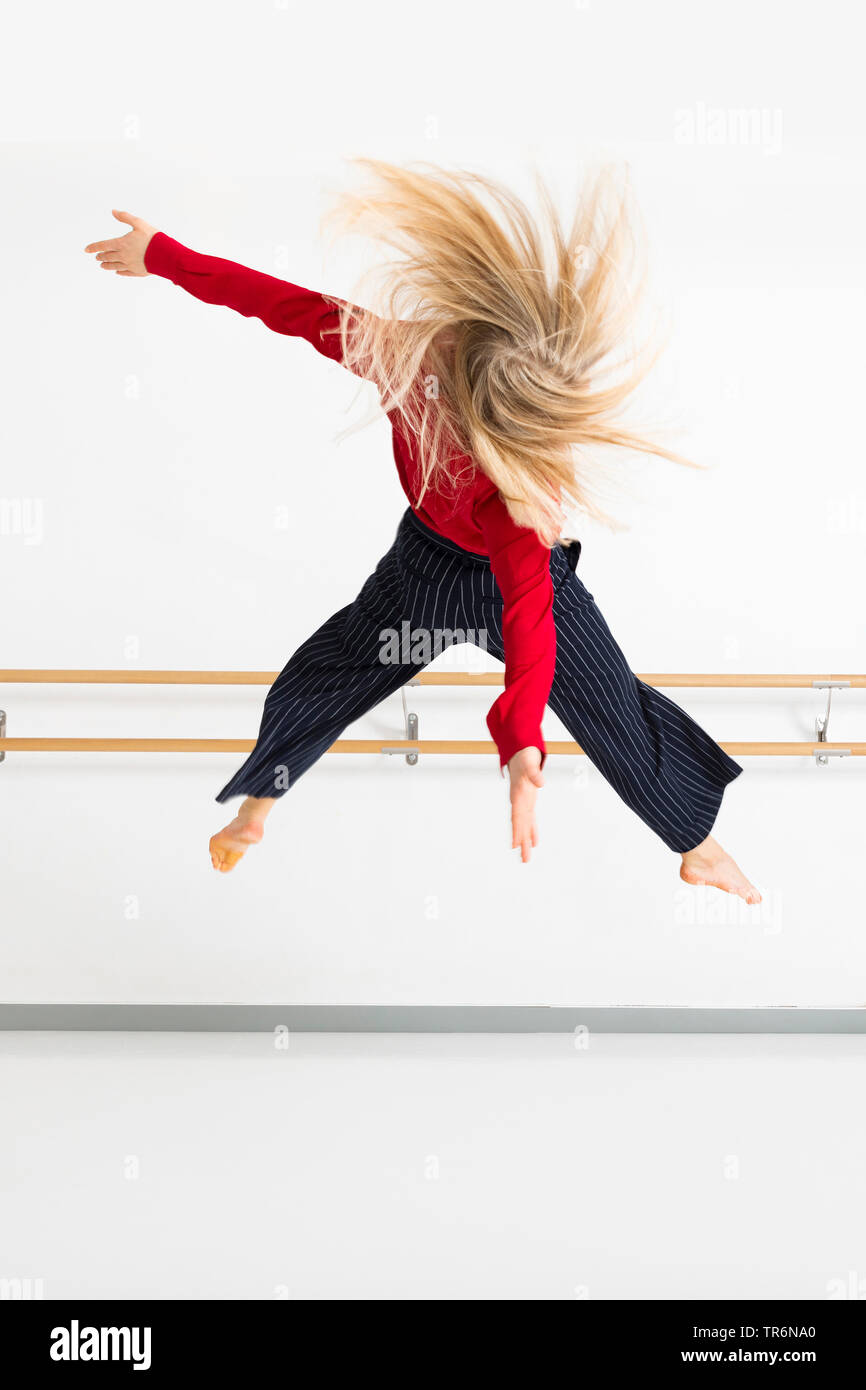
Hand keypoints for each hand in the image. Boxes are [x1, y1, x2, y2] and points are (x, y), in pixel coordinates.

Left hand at [84, 210, 158, 276]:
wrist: (166, 255)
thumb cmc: (153, 238)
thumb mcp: (139, 223)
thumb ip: (125, 217)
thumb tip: (113, 211)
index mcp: (122, 243)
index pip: (103, 245)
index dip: (94, 247)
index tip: (86, 250)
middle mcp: (123, 256)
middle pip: (108, 257)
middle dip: (101, 256)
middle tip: (97, 257)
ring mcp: (130, 265)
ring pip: (115, 266)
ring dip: (107, 265)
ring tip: (102, 266)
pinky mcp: (138, 272)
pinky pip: (126, 273)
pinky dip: (120, 272)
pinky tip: (117, 272)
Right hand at [507, 746, 543, 863]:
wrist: (519, 750)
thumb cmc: (523, 756)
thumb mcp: (529, 763)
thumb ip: (534, 774)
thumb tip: (541, 783)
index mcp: (518, 794)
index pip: (517, 815)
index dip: (516, 830)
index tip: (515, 844)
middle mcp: (519, 801)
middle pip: (520, 825)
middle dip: (521, 842)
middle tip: (524, 860)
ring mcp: (523, 801)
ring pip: (524, 825)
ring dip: (525, 841)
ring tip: (526, 857)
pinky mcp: (528, 800)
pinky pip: (530, 819)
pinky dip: (532, 831)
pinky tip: (534, 842)